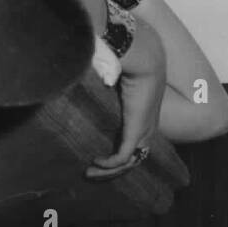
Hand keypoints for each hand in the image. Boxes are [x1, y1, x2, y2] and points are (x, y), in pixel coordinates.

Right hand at [88, 17, 166, 179]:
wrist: (139, 53)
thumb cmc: (126, 58)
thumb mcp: (112, 75)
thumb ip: (100, 81)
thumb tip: (80, 76)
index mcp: (143, 114)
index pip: (135, 143)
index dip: (117, 155)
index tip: (95, 159)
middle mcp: (148, 125)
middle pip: (133, 158)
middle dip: (111, 170)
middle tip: (90, 173)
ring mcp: (144, 129)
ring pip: (129, 161)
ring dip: (108, 171)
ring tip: (89, 173)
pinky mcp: (137, 130)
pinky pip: (123, 156)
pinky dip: (110, 164)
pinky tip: (95, 163)